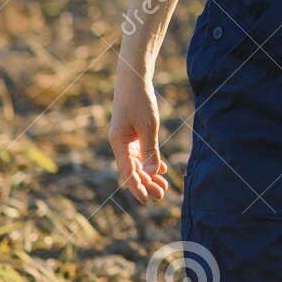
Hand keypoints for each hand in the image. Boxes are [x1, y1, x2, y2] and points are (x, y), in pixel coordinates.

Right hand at [109, 68, 168, 203]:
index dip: (137, 187)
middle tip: (162, 195)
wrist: (133, 80)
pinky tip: (160, 170)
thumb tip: (151, 174)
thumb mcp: (148, 126)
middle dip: (146, 183)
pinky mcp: (132, 133)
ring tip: (163, 186)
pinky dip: (150, 161)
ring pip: (137, 163)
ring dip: (149, 174)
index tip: (147, 200)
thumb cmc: (140, 101)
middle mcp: (119, 144)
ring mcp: (125, 139)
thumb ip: (149, 150)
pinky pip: (140, 153)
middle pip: (133, 170)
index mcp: (118, 143)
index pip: (127, 172)